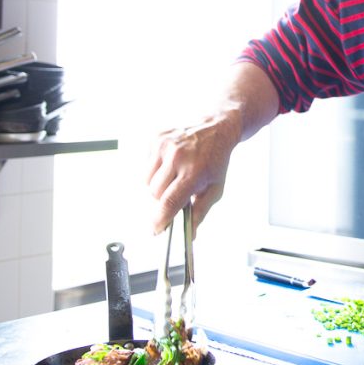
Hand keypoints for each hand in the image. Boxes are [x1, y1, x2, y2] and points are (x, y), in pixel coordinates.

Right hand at [146, 112, 240, 234]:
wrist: (216, 129)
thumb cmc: (216, 161)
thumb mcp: (216, 189)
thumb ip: (200, 213)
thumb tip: (189, 235)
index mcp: (194, 172)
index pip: (169, 202)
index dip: (160, 220)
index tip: (156, 229)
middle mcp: (177, 157)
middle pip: (155, 194)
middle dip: (164, 198)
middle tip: (177, 191)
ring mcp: (165, 145)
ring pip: (148, 180)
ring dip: (158, 184)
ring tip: (175, 175)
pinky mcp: (157, 138)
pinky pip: (147, 165)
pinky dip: (156, 168)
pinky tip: (170, 162)